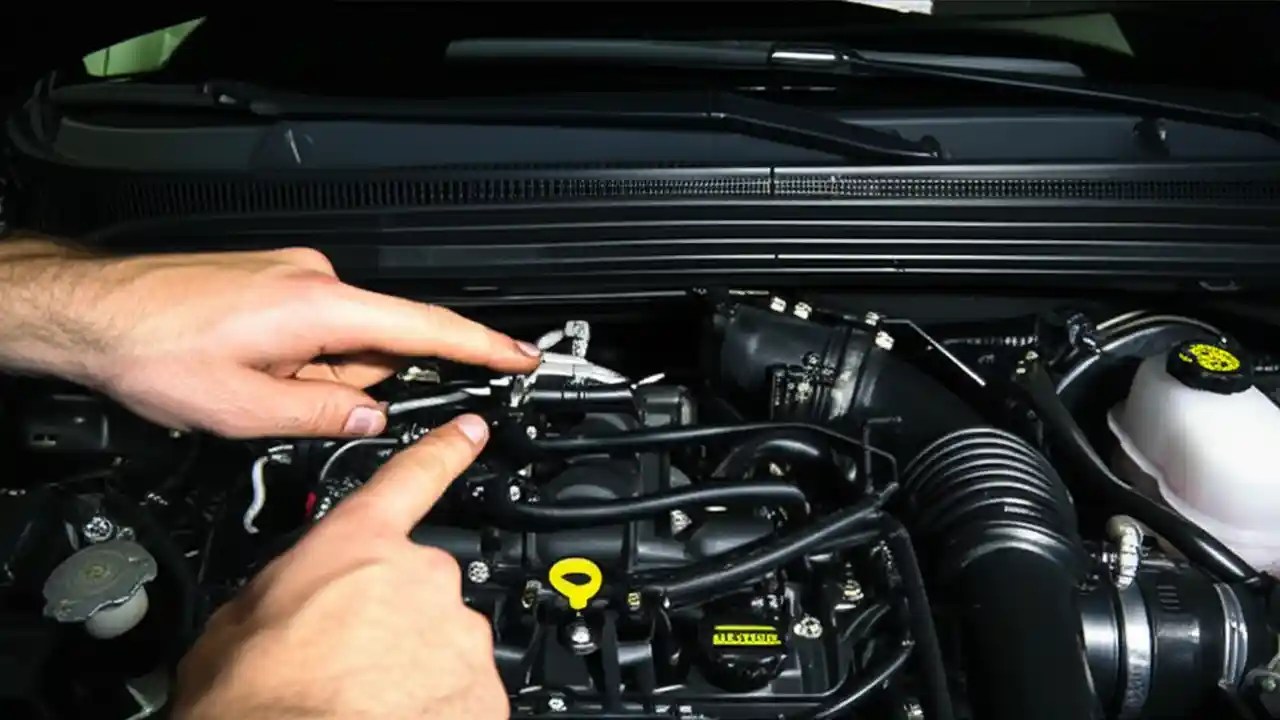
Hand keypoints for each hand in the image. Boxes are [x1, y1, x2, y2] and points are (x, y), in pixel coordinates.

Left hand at [0, 240, 538, 436]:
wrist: (92, 311)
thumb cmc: (154, 348)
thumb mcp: (246, 409)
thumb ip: (326, 414)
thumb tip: (374, 417)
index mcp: (323, 308)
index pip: (426, 329)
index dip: (483, 346)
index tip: (522, 358)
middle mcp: (317, 282)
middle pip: (377, 347)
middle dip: (353, 386)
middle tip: (291, 406)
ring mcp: (296, 279)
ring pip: (343, 343)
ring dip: (317, 375)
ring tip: (253, 387)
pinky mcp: (276, 283)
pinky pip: (316, 329)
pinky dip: (299, 359)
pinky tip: (250, 370)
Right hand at [173, 413, 508, 719]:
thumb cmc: (255, 701)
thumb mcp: (234, 622)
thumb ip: (279, 587)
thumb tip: (281, 598)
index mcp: (357, 545)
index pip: (412, 476)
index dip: (445, 448)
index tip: (471, 431)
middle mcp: (422, 575)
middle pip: (420, 580)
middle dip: (392, 612)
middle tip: (348, 652)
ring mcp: (458, 632)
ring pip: (444, 636)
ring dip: (415, 659)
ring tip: (364, 695)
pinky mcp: (483, 689)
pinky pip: (465, 688)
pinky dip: (439, 702)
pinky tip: (398, 714)